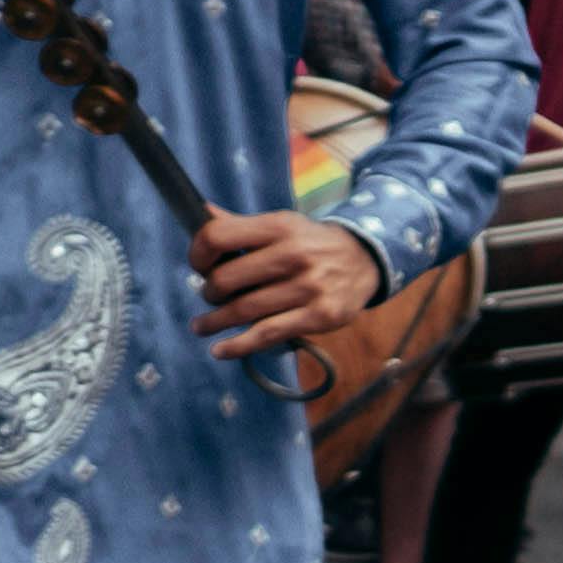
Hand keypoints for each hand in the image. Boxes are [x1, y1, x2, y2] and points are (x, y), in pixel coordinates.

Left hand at [191, 210, 382, 358]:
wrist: (365, 260)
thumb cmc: (312, 244)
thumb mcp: (282, 225)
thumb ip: (241, 225)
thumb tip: (201, 212)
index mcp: (278, 227)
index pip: (217, 237)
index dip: (197, 255)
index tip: (198, 267)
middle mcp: (293, 255)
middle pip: (226, 279)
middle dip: (209, 292)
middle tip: (211, 297)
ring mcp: (308, 288)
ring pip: (243, 310)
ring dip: (214, 322)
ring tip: (202, 326)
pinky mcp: (319, 316)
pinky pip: (268, 334)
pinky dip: (238, 346)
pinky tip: (220, 350)